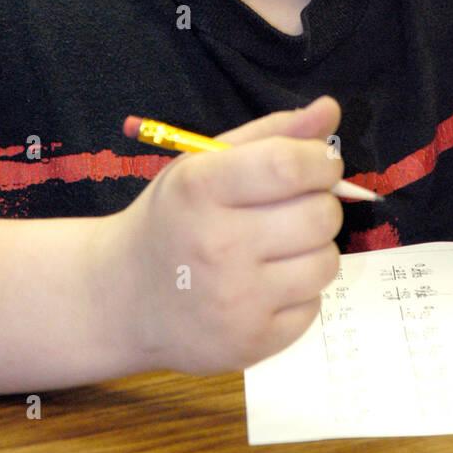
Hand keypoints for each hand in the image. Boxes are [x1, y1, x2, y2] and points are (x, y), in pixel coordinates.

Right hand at [93, 97, 343, 374]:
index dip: (321, 160)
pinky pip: (314, 306)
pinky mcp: (249, 343)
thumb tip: (331, 109)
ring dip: (313, 250)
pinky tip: (265, 286)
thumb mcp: (204, 165)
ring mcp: (234, 300)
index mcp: (200, 189)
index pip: (289, 164)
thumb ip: (271, 134)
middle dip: (320, 204)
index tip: (321, 163)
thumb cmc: (173, 219)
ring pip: (326, 262)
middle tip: (294, 209)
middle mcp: (216, 245)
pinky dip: (300, 293)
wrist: (121, 298)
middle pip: (320, 214)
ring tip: (278, 248)